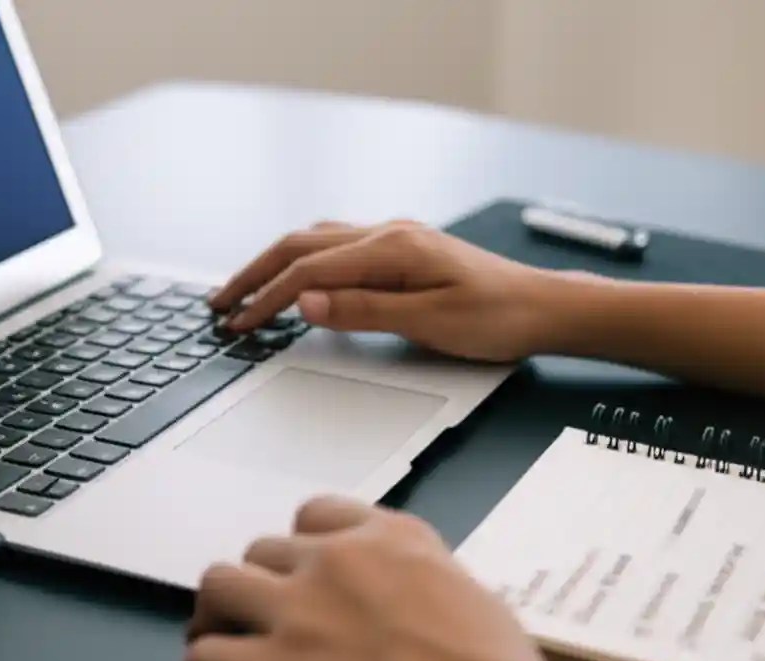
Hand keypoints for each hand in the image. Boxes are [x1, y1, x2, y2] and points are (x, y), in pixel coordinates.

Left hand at [184, 497, 635, 660]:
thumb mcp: (469, 599)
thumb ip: (420, 584)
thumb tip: (403, 607)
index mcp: (393, 538)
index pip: (318, 514)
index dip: (299, 543)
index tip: (297, 564)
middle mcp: (339, 559)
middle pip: (266, 549)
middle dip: (259, 579)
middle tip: (256, 608)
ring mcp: (301, 609)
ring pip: (221, 583)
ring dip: (217, 610)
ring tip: (215, 632)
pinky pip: (209, 653)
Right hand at [210, 221, 560, 361]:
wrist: (545, 307)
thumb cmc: (498, 318)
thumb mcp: (430, 322)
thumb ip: (363, 310)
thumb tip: (304, 301)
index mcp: (392, 248)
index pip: (308, 271)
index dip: (266, 297)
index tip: (236, 322)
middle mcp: (387, 233)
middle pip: (300, 245)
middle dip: (254, 274)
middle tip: (219, 303)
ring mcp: (393, 238)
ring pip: (315, 241)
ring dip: (274, 264)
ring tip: (244, 290)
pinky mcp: (400, 249)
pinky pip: (335, 247)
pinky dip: (302, 262)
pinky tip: (294, 279)